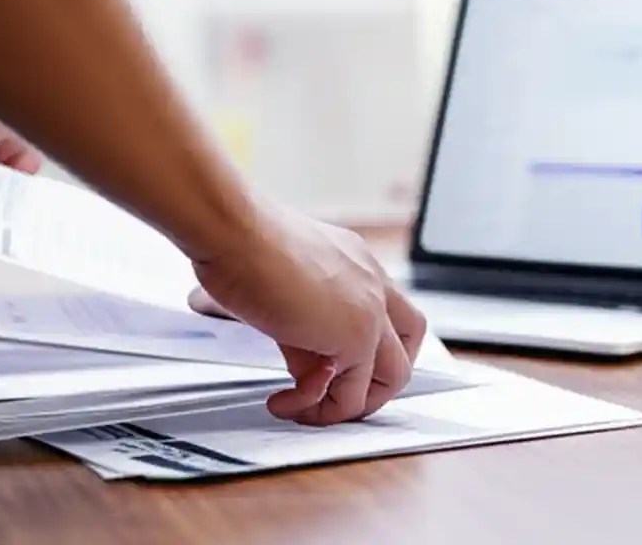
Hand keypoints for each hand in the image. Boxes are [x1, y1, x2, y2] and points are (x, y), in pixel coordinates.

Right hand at [189, 206, 426, 425]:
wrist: (235, 232)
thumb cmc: (241, 243)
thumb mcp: (284, 283)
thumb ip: (302, 323)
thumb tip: (298, 364)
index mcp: (357, 264)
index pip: (392, 315)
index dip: (373, 349)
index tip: (336, 365)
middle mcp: (373, 285)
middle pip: (407, 347)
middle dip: (373, 382)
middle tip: (332, 394)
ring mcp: (370, 312)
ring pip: (392, 379)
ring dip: (347, 405)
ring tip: (303, 407)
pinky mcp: (354, 340)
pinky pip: (350, 398)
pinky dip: (317, 410)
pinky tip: (282, 400)